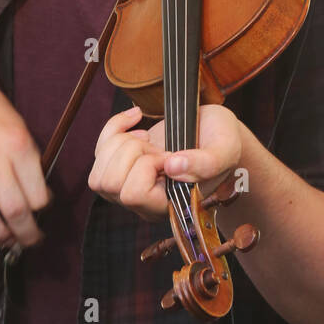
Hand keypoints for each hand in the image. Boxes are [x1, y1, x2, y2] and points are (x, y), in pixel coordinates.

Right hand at [0, 74, 50, 254]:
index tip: (44, 213)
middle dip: (26, 232)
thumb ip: (29, 161)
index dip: (43, 210)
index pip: (37, 192)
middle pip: (13, 207)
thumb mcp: (18, 127)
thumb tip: (41, 200)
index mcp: (16, 142)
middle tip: (32, 240)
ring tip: (10, 242)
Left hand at [88, 102, 242, 221]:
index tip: (169, 155)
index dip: (146, 168)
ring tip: (148, 139)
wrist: (215, 132)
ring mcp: (130, 186)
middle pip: (110, 183)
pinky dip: (114, 126)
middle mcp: (145, 203)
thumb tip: (172, 167)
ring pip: (98, 174)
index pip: (133, 195)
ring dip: (121, 144)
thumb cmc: (223, 142)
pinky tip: (136, 118)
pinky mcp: (121, 166)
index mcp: (169, 205)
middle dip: (132, 152)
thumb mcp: (225, 149)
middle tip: (158, 147)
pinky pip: (100, 150)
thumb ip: (206, 162)